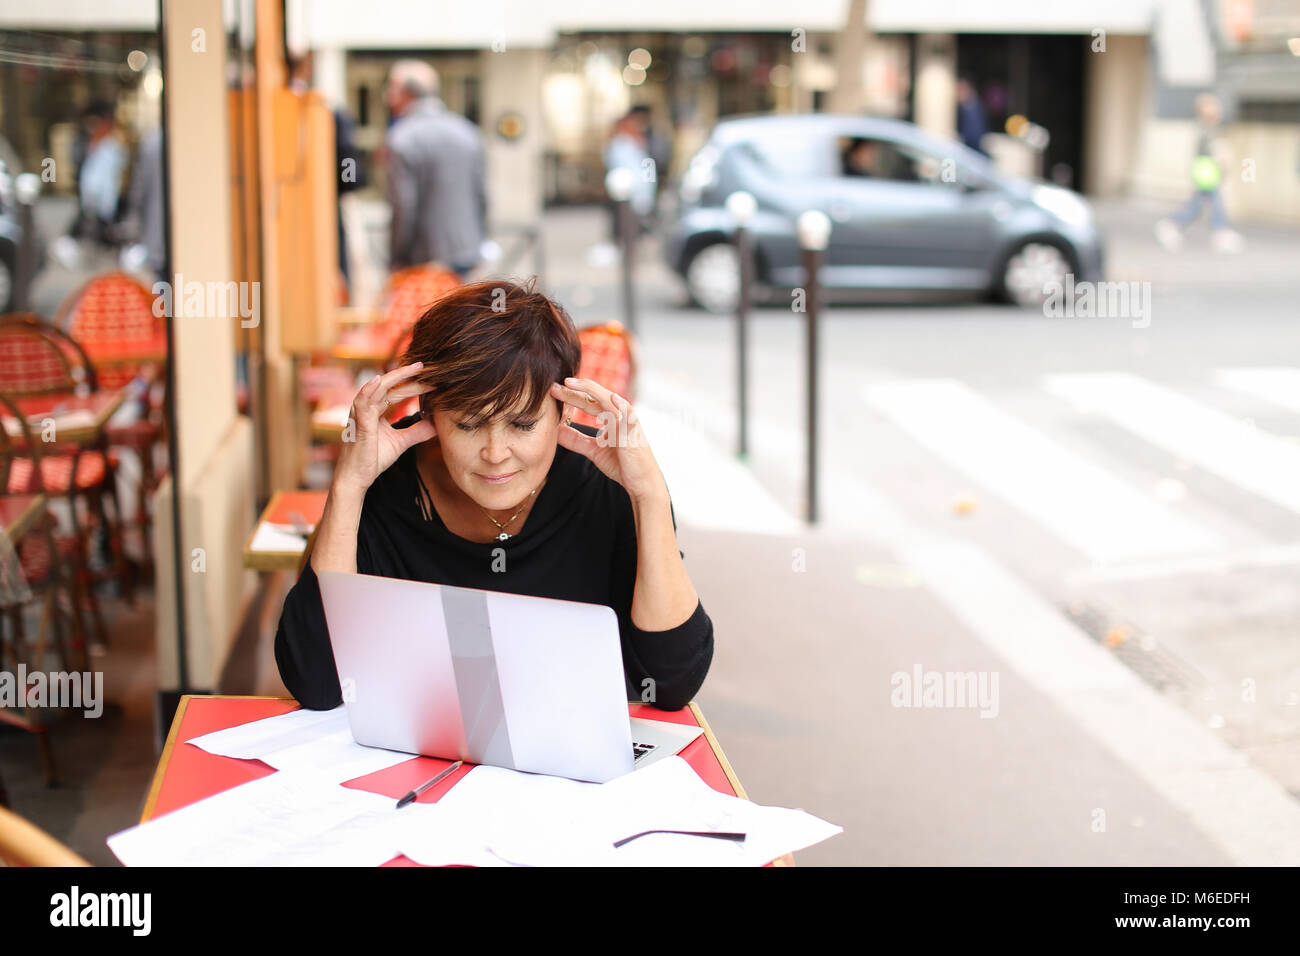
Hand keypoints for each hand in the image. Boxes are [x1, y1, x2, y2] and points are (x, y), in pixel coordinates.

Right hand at [334, 362, 434, 494]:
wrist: (356, 478)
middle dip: (408, 376)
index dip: (413, 385)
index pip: (396, 392)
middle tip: (426, 367)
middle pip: (390, 387)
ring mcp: (361, 414)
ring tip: (414, 368)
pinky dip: (368, 390)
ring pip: (378, 388)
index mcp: (376, 411)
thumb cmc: (373, 459)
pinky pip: (361, 403)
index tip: (431, 379)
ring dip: (395, 377)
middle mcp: (367, 408)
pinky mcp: (358, 424)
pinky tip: (379, 380)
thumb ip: (417, 432)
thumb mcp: (401, 442)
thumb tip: (436, 425)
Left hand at [550, 377, 666, 502]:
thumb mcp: (593, 450)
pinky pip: (629, 415)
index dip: (571, 396)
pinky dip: (622, 405)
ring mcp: (627, 421)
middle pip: (594, 398)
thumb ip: (576, 440)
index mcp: (611, 417)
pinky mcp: (634, 432)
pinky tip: (612, 397)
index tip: (553, 392)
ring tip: (571, 384)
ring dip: (589, 390)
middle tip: (554, 387)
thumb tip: (555, 431)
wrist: (641, 482)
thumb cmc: (622, 465)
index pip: (588, 402)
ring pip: (608, 399)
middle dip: (574, 391)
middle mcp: (619, 415)